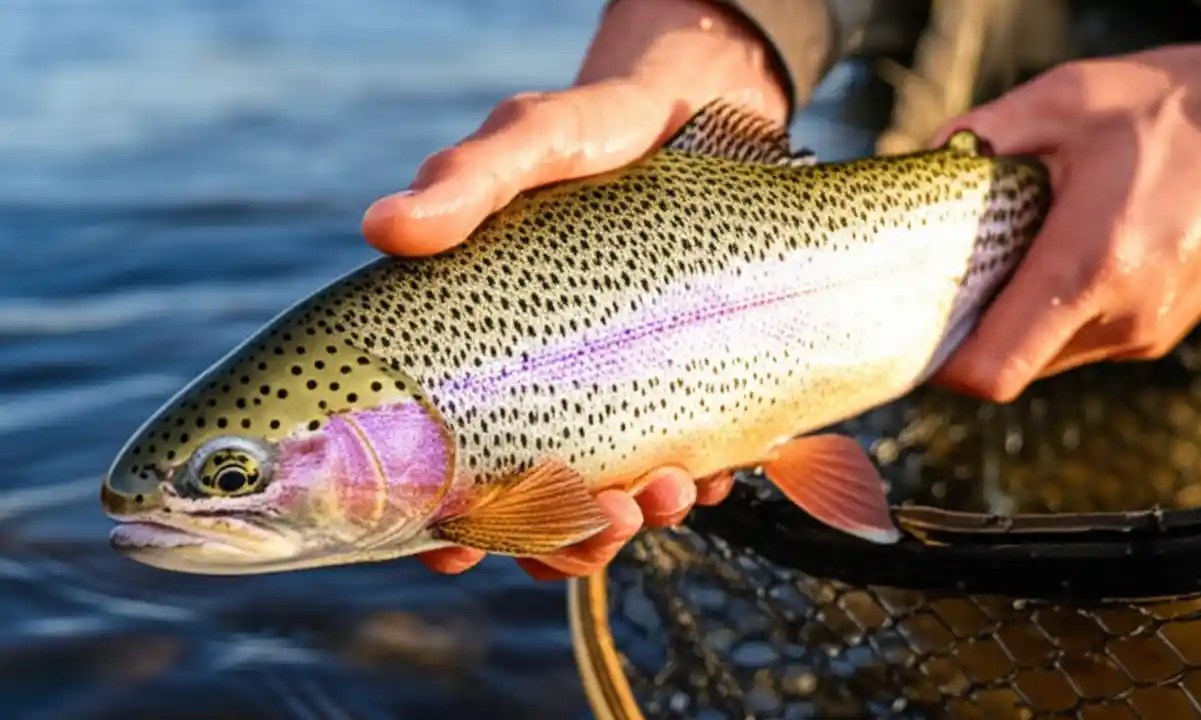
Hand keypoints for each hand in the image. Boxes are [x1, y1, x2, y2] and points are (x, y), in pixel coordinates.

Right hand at [373, 0, 785, 578]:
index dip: (446, 518)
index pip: (449, 456)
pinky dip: (706, 480)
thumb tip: (385, 228)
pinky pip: (696, 460)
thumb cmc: (596, 131)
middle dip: (567, 535)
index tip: (457, 547)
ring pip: (616, 496)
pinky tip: (722, 468)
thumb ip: (469, 182)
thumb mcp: (534, 142)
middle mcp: (548, 384)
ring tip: (668, 491)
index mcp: (485, 349)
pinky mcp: (691, 383)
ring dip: (638, 517)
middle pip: (538, 501)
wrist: (695, 113)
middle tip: (604, 513)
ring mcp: (621, 391)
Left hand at [931, 24, 1200, 401]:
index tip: (908, 332)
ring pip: (1042, 357)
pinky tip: (1051, 258)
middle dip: (968, 331)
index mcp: (1090, 265)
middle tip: (942, 279)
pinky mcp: (1156, 332)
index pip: (993, 370)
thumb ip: (981, 135)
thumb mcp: (1063, 100)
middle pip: (1008, 365)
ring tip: (1006, 258)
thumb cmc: (1174, 108)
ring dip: (1010, 321)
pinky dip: (1048, 314)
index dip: (939, 366)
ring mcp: (1143, 333)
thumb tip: (922, 161)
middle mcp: (1121, 317)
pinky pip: (1077, 343)